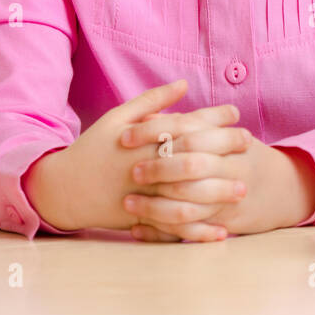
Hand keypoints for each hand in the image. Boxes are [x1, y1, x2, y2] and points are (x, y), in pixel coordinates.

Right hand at [52, 79, 242, 234]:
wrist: (63, 189)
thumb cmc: (94, 148)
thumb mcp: (117, 118)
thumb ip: (151, 101)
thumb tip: (184, 83)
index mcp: (141, 139)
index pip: (184, 124)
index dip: (213, 117)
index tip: (237, 113)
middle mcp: (144, 166)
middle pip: (190, 157)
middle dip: (223, 151)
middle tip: (251, 146)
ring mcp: (143, 194)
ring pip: (185, 195)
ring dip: (217, 193)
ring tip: (243, 189)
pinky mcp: (141, 218)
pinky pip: (174, 227)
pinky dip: (198, 231)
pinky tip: (222, 231)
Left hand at [123, 127, 314, 240]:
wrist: (285, 189)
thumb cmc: (242, 157)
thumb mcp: (224, 134)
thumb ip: (189, 124)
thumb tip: (146, 115)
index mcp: (228, 139)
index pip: (186, 130)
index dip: (154, 132)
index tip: (125, 136)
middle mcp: (231, 166)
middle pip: (190, 165)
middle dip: (157, 168)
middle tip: (132, 170)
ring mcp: (229, 196)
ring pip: (187, 203)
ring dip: (154, 205)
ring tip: (129, 203)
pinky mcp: (225, 222)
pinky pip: (189, 230)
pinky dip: (162, 231)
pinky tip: (138, 228)